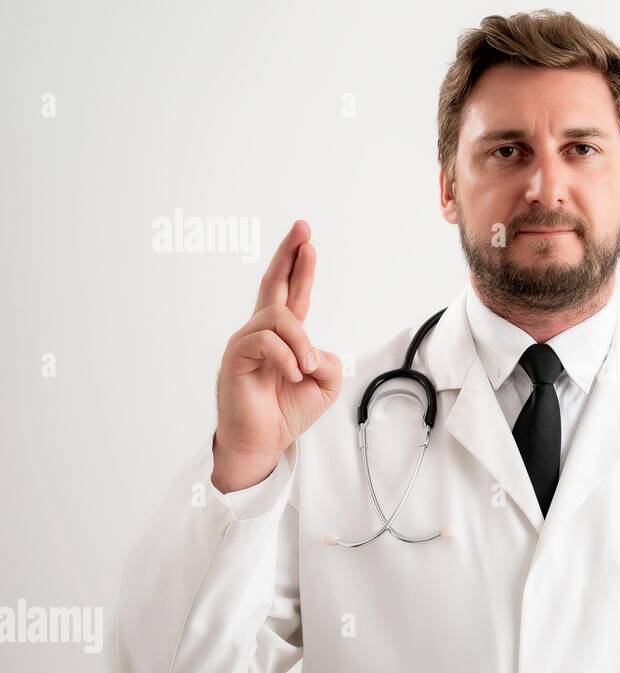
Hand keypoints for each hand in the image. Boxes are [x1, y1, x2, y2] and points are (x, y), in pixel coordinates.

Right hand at [211, 220, 342, 492]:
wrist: (263, 442)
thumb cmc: (287, 412)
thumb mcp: (324, 386)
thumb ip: (329, 360)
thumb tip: (315, 350)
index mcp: (284, 337)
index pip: (292, 293)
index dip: (300, 268)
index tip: (308, 240)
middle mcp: (262, 333)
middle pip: (273, 284)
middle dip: (289, 255)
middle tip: (303, 229)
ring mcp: (246, 342)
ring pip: (279, 318)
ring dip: (301, 344)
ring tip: (306, 371)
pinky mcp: (236, 357)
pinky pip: (267, 342)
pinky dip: (287, 357)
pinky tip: (292, 375)